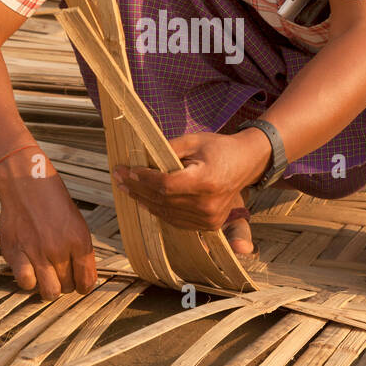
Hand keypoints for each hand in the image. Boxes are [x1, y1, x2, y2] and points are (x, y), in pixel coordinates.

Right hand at [0, 149, 96, 298]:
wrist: (26, 184)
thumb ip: (80, 251)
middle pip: (68, 287)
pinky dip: (29, 281)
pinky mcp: (15, 252)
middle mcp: (58, 248)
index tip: (80, 285)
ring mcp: (35, 251)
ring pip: (49, 291)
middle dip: (66, 285)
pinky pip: (26, 282)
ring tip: (47, 278)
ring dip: (50, 288)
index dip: (84, 286)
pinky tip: (30, 270)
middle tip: (61, 276)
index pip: (87, 280)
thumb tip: (83, 279)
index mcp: (79, 240)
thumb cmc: (53, 204)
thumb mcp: (77, 224)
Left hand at [113, 128, 271, 230]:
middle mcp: (208, 204)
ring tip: (127, 187)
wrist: (246, 163)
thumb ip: (167, 149)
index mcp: (206, 181)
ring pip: (166, 212)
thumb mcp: (193, 140)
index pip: (165, 184)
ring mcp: (209, 218)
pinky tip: (144, 199)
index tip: (126, 170)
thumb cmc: (219, 148)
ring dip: (143, 200)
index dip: (143, 179)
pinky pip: (176, 220)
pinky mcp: (209, 224)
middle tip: (118, 177)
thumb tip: (139, 158)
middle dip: (137, 188)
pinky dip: (158, 210)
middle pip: (163, 200)